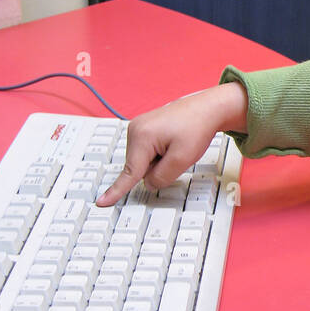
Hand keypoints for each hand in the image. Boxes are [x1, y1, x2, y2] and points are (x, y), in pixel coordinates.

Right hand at [96, 83, 247, 206]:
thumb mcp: (182, 159)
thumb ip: (161, 177)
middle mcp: (135, 129)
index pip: (129, 173)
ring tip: (176, 144)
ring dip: (159, 160)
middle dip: (157, 167)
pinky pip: (147, 152)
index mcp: (142, 137)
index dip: (116, 191)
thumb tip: (148, 184)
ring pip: (144, 161)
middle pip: (139, 168)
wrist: (208, 108)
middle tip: (176, 152)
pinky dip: (159, 153)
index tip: (101, 202)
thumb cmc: (197, 126)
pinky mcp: (144, 128)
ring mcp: (138, 127)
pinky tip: (171, 142)